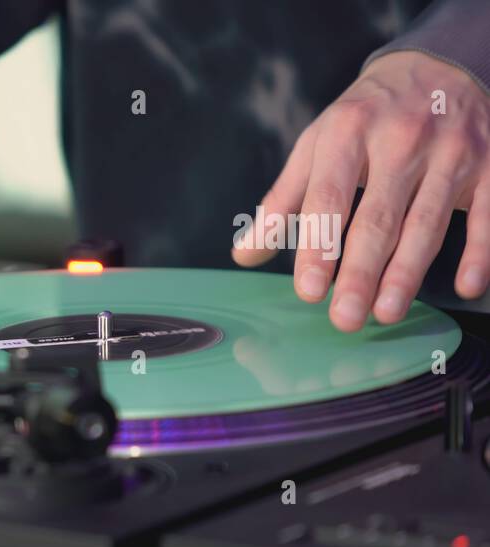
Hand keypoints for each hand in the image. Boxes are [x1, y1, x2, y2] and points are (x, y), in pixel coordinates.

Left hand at [233, 51, 489, 330]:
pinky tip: (467, 286)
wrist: (439, 64)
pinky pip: (487, 213)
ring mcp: (451, 150)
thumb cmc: (365, 119)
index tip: (309, 291)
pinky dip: (481, 251)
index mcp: (348, 133)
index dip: (318, 247)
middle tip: (344, 318)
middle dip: (360, 272)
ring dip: (407, 273)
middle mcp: (400, 138)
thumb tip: (245, 254)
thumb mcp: (317, 145)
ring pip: (427, 221)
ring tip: (386, 313)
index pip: (328, 199)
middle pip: (377, 218)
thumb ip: (283, 201)